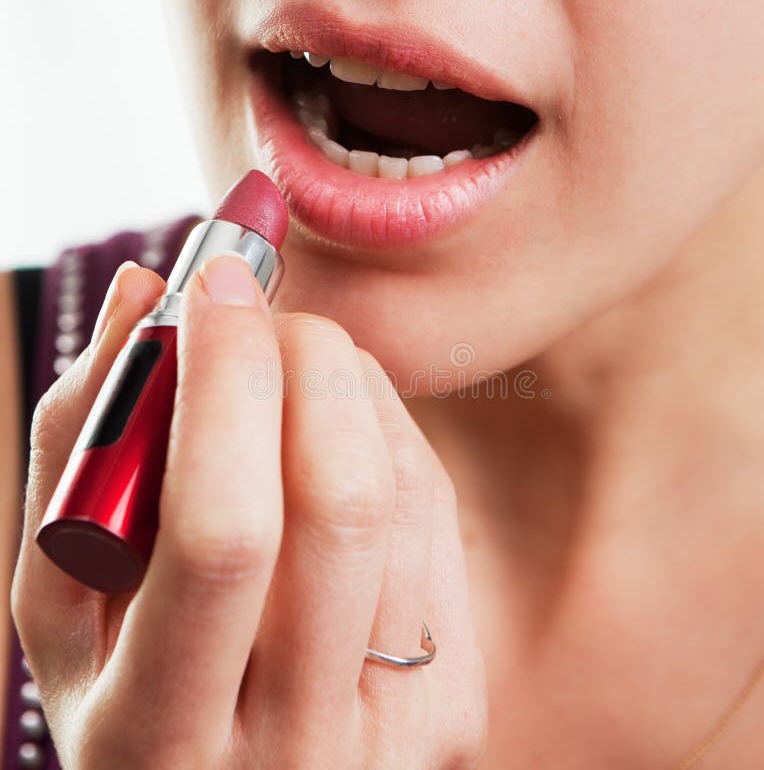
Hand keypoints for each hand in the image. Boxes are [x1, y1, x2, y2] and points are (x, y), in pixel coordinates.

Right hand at [12, 255, 487, 768]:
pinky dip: (387, 431)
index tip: (213, 282)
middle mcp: (298, 747)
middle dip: (303, 360)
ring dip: (347, 382)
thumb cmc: (128, 684)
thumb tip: (141, 296)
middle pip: (341, 499)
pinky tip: (340, 422)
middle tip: (261, 310)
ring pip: (402, 491)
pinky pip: (436, 515)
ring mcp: (399, 729)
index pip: (224, 532)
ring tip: (291, 364)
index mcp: (161, 735)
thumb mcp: (66, 599)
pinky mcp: (455, 697)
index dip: (225, 382)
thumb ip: (82, 446)